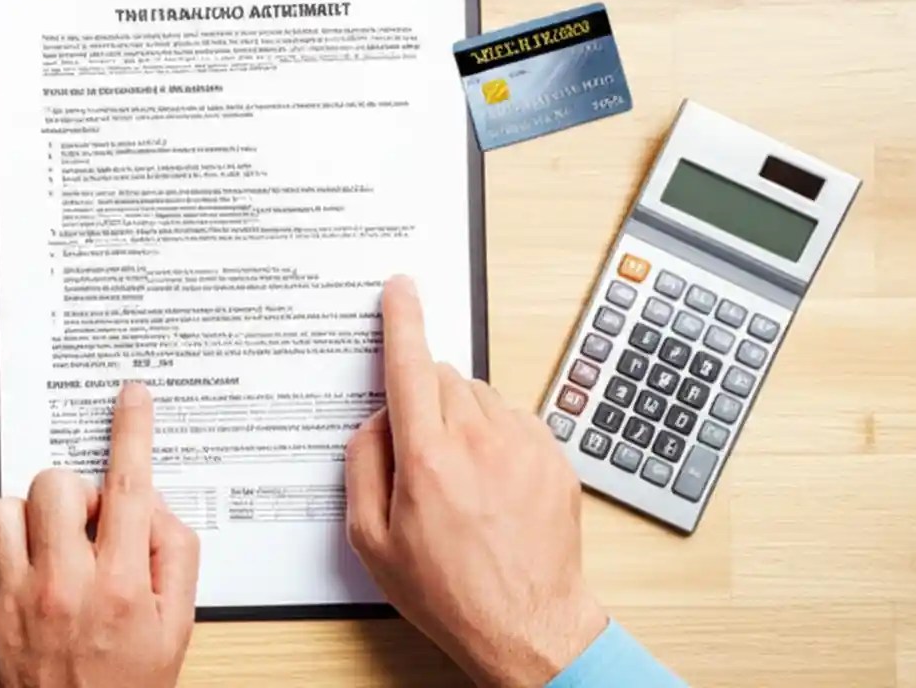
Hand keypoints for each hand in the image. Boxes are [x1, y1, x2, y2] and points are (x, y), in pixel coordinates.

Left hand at [0, 383, 199, 687]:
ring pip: (1, 508)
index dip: (133, 430)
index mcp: (120, 585)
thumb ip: (175, 556)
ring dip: (24, 520)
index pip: (128, 485)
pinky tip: (8, 575)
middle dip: (72, 491)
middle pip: (55, 484)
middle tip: (82, 524)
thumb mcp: (177, 628)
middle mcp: (62, 585)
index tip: (131, 398)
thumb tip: (152, 505)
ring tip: (41, 550)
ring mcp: (11, 600)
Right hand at [345, 276, 606, 687]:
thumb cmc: (450, 592)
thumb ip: (362, 466)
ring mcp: (522, 445)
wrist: (527, 625)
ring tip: (459, 475)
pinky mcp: (553, 457)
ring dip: (461, 415)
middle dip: (422, 395)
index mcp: (427, 457)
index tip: (400, 290)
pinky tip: (491, 482)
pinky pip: (514, 419)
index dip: (401, 320)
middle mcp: (478, 440)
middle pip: (442, 375)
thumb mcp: (372, 541)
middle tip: (418, 448)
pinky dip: (496, 435)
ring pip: (479, 394)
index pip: (409, 366)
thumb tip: (374, 423)